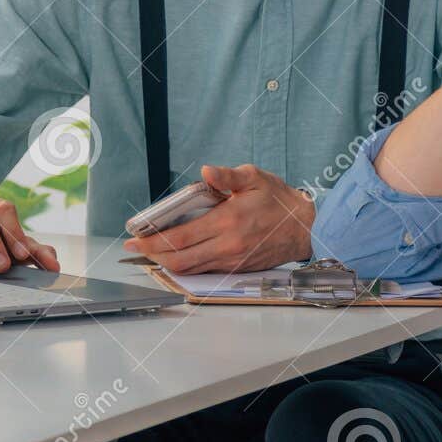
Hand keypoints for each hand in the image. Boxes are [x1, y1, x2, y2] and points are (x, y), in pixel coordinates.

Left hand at [121, 164, 314, 273]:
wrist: (305, 227)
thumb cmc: (280, 200)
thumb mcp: (255, 177)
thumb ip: (228, 176)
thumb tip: (207, 171)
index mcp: (228, 222)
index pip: (180, 238)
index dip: (153, 240)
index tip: (135, 237)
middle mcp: (227, 246)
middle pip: (179, 260)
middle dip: (153, 255)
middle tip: (136, 247)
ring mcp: (232, 260)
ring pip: (190, 269)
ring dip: (167, 262)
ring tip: (152, 250)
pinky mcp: (237, 268)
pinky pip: (205, 270)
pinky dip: (187, 264)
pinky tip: (177, 254)